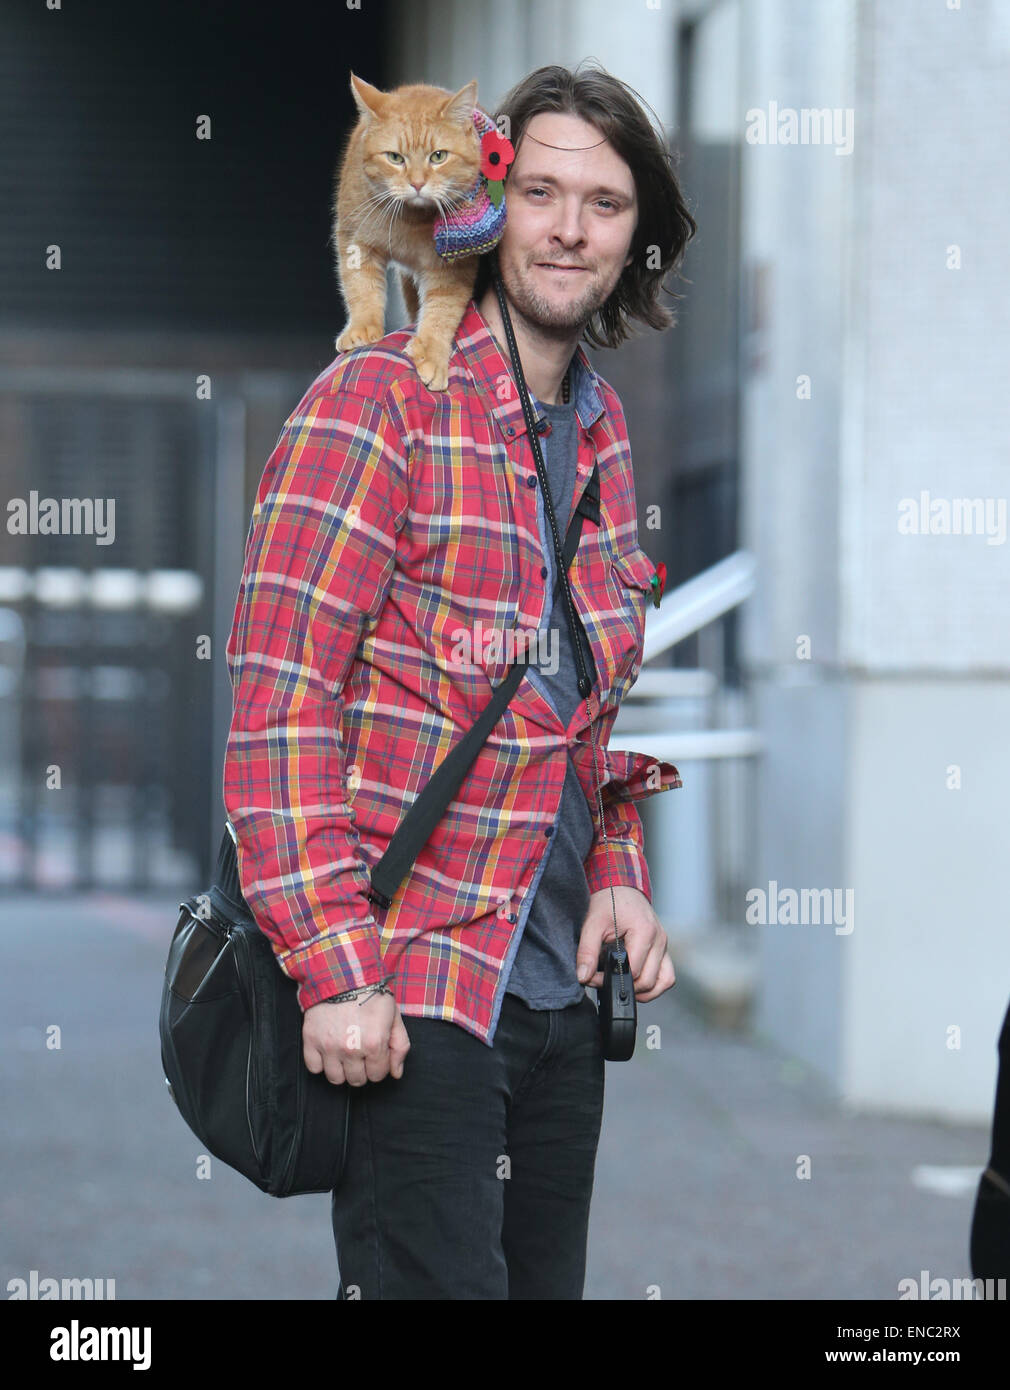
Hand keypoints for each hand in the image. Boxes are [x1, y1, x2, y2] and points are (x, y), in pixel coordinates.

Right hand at [302, 990, 409, 1085]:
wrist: (342, 973)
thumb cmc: (371, 993)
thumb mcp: (394, 1016)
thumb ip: (400, 1046)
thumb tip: (396, 1073)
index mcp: (374, 1044)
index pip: (378, 1075)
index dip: (379, 1064)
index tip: (375, 1052)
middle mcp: (351, 1049)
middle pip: (357, 1080)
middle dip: (362, 1069)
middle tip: (360, 1052)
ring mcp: (328, 1046)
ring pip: (335, 1079)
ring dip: (342, 1069)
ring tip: (344, 1053)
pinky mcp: (310, 1040)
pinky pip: (314, 1068)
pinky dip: (321, 1063)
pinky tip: (329, 1050)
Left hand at [575, 886, 675, 1002]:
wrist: (620, 885)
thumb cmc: (608, 900)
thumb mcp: (592, 923)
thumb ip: (586, 951)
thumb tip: (582, 976)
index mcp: (645, 932)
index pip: (633, 971)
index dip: (610, 979)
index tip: (593, 976)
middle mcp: (659, 939)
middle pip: (648, 981)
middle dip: (625, 987)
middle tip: (603, 980)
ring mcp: (664, 944)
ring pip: (663, 982)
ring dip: (644, 991)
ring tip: (622, 985)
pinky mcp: (663, 948)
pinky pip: (667, 975)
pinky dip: (654, 984)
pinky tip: (636, 982)